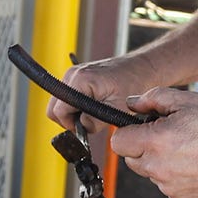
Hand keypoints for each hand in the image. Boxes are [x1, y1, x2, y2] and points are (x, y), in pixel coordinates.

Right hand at [47, 50, 163, 131]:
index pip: (58, 111)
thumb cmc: (134, 83)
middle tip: (90, 123)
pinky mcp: (78, 78)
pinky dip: (77, 107)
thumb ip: (94, 121)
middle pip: (54, 108)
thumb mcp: (116, 108)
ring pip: (59, 104)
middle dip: (69, 121)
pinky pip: (68, 99)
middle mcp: (72, 75)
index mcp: (79, 80)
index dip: (71, 125)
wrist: (143, 69)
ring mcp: (73, 75)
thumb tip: (81, 129)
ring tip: (95, 114)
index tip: (87, 127)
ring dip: (74, 114)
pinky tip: (94, 107)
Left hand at [110, 88, 197, 197]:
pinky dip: (175, 177)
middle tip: (170, 136)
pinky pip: (167, 186)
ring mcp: (169, 188)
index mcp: (156, 142)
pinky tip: (197, 165)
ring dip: (160, 162)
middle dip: (143, 147)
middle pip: (131, 160)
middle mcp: (158, 169)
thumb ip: (153, 98)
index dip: (129, 132)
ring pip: (150, 173)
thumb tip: (132, 103)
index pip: (118, 143)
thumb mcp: (189, 102)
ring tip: (190, 149)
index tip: (142, 128)